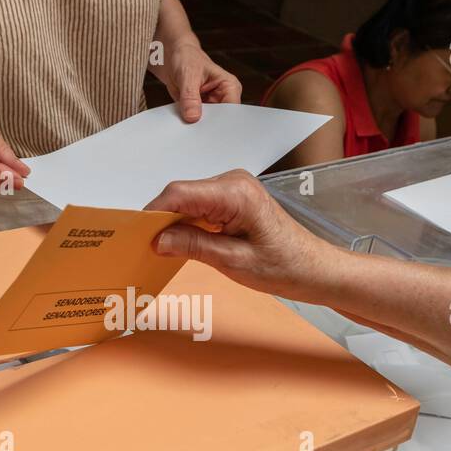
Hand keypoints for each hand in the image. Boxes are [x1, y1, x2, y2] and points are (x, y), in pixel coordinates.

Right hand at [144, 170, 336, 300]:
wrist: (312, 268)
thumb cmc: (284, 265)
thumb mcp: (233, 262)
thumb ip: (193, 246)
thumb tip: (159, 239)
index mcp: (236, 193)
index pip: (180, 193)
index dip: (155, 212)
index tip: (138, 233)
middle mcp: (233, 182)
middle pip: (181, 194)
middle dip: (162, 219)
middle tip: (146, 246)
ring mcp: (233, 187)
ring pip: (188, 200)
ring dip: (174, 222)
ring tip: (165, 249)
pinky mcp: (233, 197)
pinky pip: (200, 205)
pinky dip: (188, 223)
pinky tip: (183, 242)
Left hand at [159, 42, 241, 122]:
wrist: (171, 57)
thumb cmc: (185, 57)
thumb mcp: (188, 74)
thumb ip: (190, 96)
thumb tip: (193, 116)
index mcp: (229, 86)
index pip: (231, 110)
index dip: (221, 122)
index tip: (208, 128)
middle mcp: (223, 97)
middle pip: (221, 121)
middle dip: (208, 126)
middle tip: (195, 129)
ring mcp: (211, 106)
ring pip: (208, 124)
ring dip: (197, 126)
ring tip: (187, 125)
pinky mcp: (198, 110)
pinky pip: (195, 123)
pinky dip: (189, 124)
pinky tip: (182, 124)